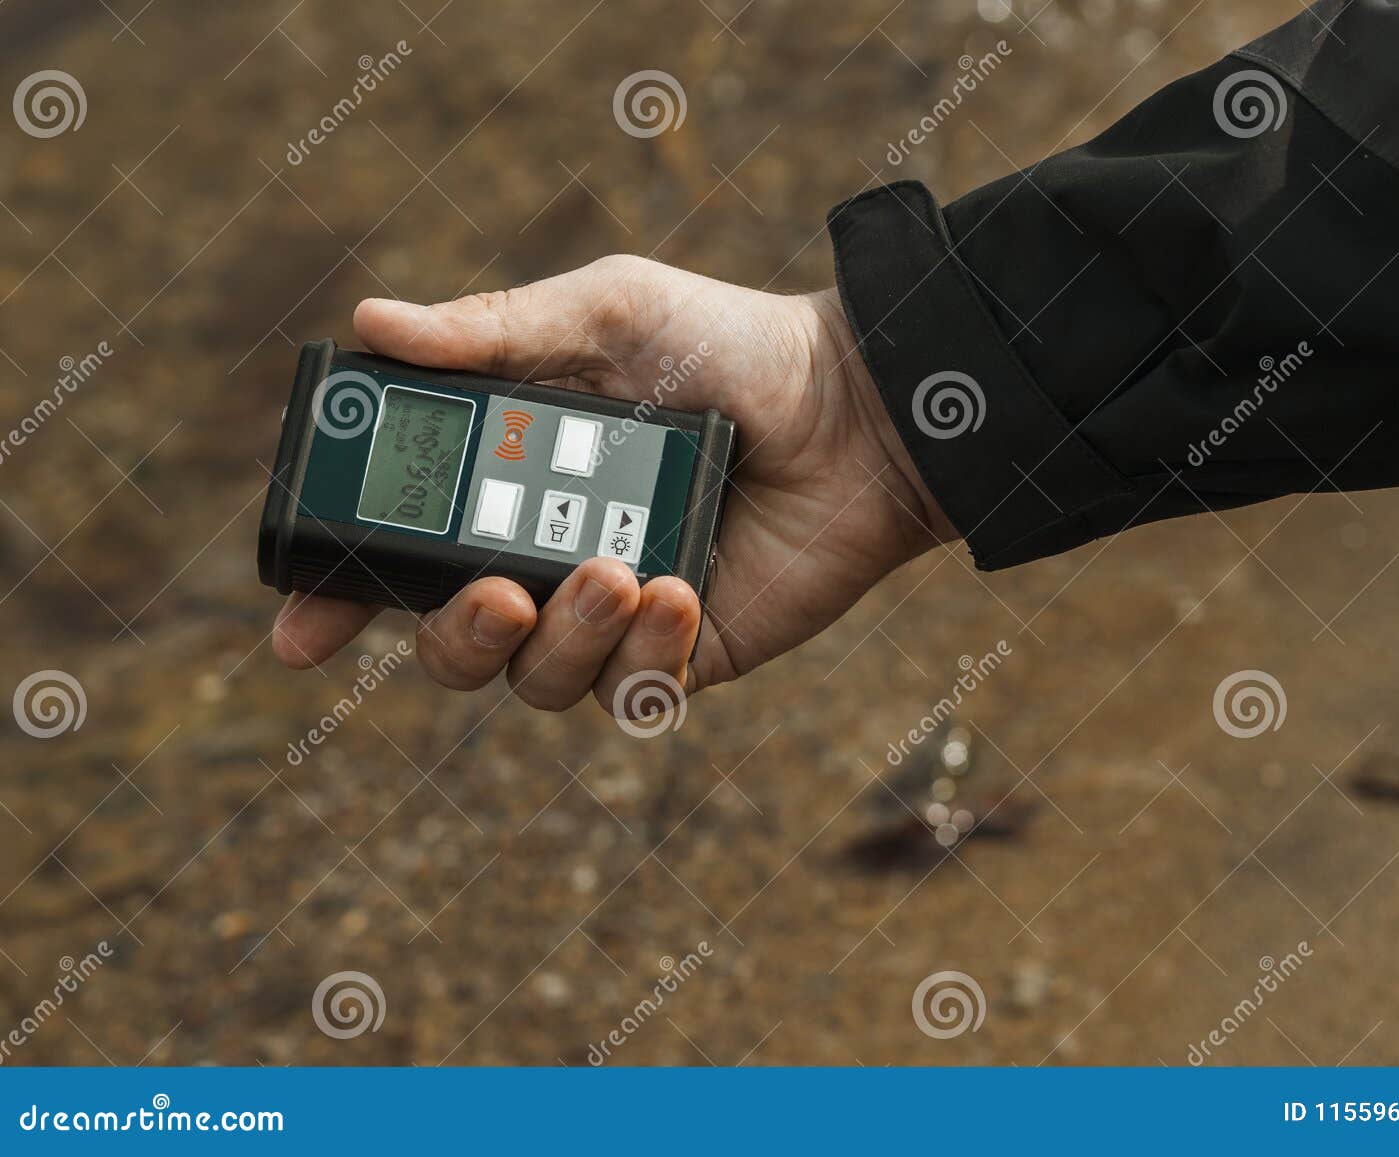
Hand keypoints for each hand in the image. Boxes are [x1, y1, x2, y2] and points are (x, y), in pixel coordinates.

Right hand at [272, 255, 957, 716]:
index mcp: (511, 485)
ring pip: (540, 681)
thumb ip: (496, 331)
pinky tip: (681, 593)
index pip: (404, 557)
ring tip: (621, 569)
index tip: (299, 631)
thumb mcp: (608, 315)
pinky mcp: (685, 654)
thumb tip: (371, 323)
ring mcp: (616, 616)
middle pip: (455, 645)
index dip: (341, 603)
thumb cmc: (729, 347)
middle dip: (457, 636)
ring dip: (567, 636)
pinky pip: (634, 693)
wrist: (858, 407)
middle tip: (503, 590)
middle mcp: (550, 559)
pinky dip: (646, 654)